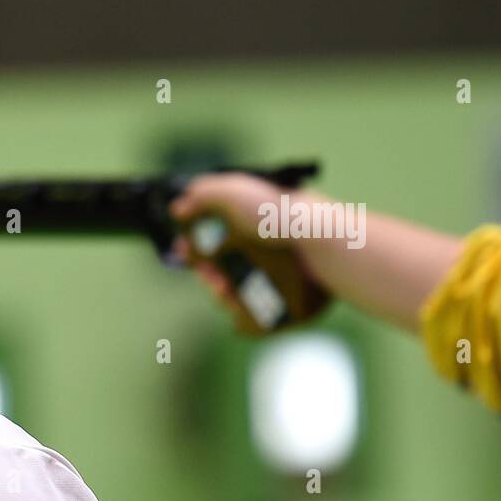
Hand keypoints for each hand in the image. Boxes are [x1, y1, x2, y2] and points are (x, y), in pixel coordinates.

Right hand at [167, 173, 327, 328]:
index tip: (183, 251)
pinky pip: (252, 311)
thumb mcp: (234, 190)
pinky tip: (237, 307)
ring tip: (225, 293)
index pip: (212, 233)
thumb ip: (202, 194)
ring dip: (220, 293)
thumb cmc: (279, 212)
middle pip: (219, 265)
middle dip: (206, 272)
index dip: (193, 243)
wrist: (322, 244)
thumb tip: (178, 206)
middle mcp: (261, 245)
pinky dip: (239, 310)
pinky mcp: (283, 298)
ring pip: (232, 290)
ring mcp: (272, 273)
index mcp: (251, 219)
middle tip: (211, 277)